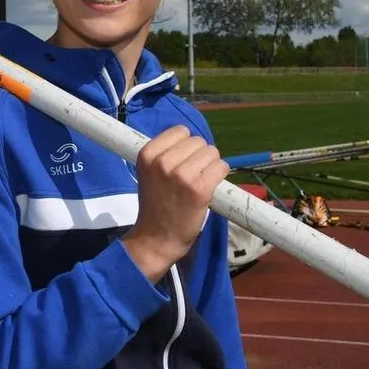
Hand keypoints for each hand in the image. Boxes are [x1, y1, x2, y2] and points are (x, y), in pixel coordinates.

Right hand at [122, 125, 229, 283]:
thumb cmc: (155, 204)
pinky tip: (210, 187)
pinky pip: (221, 167)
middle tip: (191, 177)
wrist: (156, 238)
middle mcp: (163, 161)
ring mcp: (181, 175)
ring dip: (211, 165)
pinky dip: (220, 175)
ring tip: (200, 182)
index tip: (181, 163)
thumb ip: (165, 153)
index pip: (180, 131)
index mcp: (147, 154)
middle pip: (198, 141)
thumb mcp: (149, 172)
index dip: (186, 146)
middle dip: (199, 156)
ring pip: (212, 152)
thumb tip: (192, 139)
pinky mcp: (199, 188)